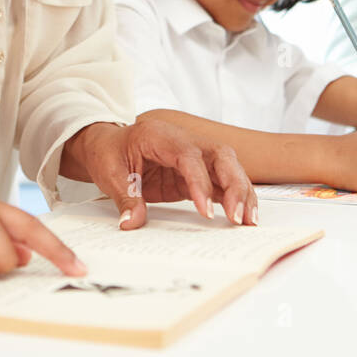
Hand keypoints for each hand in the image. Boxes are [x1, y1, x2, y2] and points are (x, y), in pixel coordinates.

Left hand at [64, 118, 255, 229]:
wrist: (107, 145)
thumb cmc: (109, 152)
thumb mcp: (110, 173)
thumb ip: (125, 197)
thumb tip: (132, 222)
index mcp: (161, 135)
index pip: (189, 156)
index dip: (200, 183)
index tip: (206, 212)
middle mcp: (184, 141)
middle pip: (221, 156)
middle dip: (235, 185)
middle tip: (238, 216)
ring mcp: (194, 156)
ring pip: (229, 167)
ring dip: (242, 192)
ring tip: (249, 220)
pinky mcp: (197, 172)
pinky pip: (221, 182)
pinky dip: (234, 197)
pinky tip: (242, 216)